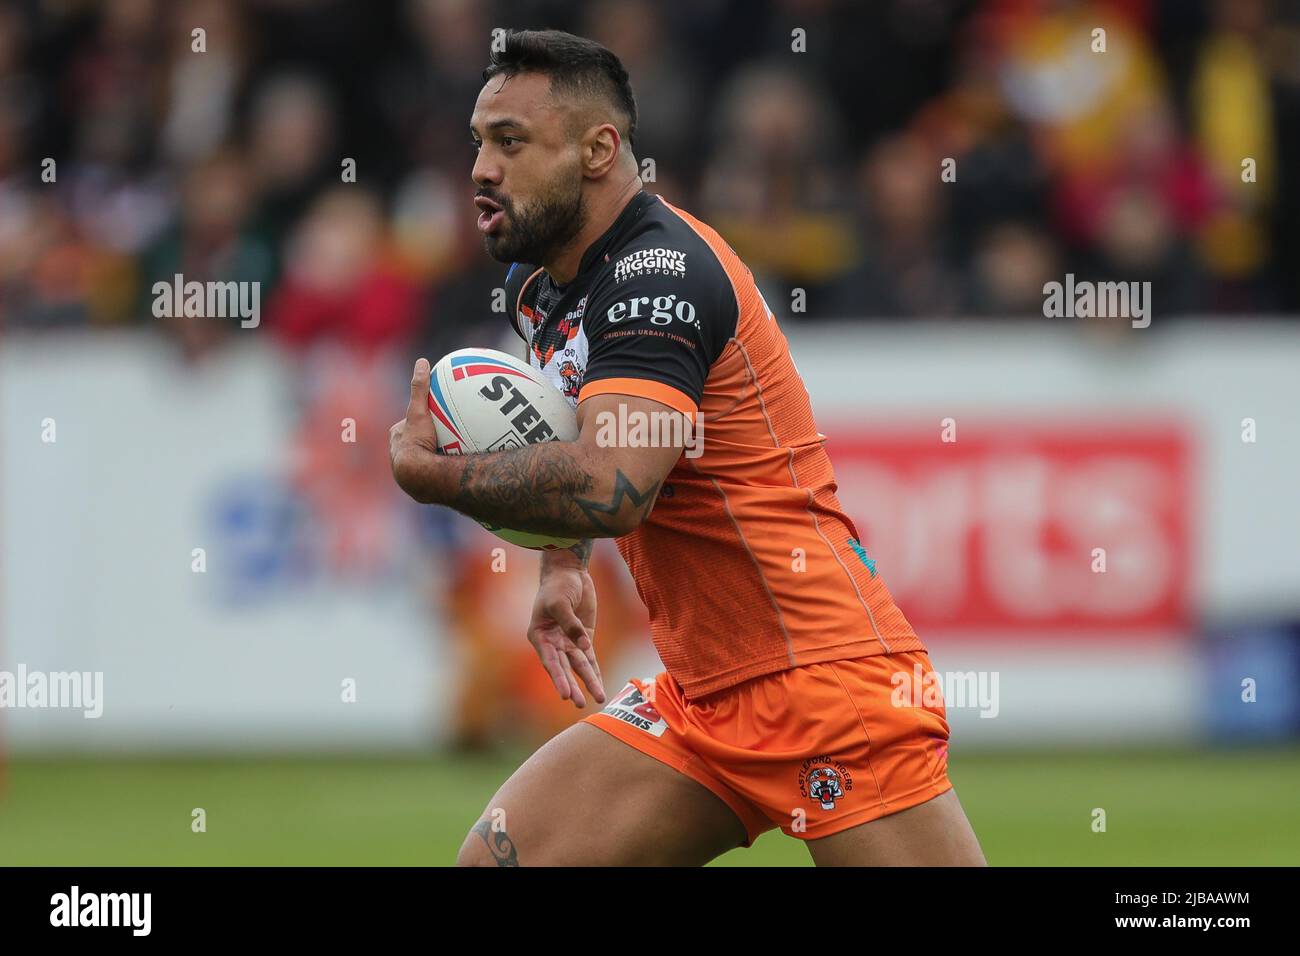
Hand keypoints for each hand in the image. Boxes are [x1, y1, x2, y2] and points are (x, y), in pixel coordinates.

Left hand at [389, 357, 442, 502]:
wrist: (419, 477)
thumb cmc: (417, 443)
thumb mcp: (418, 411)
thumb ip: (420, 388)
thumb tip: (422, 362)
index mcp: (397, 440)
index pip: (405, 425)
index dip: (416, 420)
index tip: (428, 416)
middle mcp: (399, 458)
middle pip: (413, 444)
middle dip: (423, 440)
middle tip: (442, 435)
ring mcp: (409, 475)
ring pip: (423, 463)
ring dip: (434, 459)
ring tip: (453, 455)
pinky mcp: (421, 489)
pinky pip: (434, 476)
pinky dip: (443, 473)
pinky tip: (458, 471)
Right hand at [527, 560, 604, 707]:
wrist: (568, 573)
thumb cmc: (557, 586)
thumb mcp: (560, 601)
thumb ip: (570, 624)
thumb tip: (583, 646)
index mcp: (540, 636)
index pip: (550, 661)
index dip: (558, 678)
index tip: (564, 694)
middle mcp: (553, 644)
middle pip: (564, 668)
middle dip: (573, 686)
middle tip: (580, 703)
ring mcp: (568, 642)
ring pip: (579, 666)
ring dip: (588, 682)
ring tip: (598, 698)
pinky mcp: (583, 638)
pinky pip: (590, 658)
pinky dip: (595, 672)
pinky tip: (599, 685)